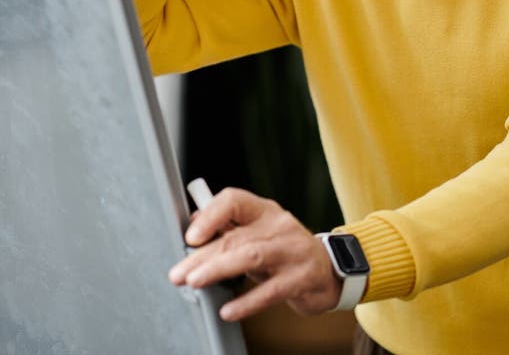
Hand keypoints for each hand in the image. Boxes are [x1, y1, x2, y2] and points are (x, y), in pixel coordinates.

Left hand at [168, 187, 341, 320]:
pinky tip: (228, 310)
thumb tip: (193, 224)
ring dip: (219, 269)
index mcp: (264, 210)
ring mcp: (293, 250)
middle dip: (203, 255)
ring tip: (195, 282)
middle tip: (179, 273)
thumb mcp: (258, 234)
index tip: (190, 236)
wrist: (328, 271)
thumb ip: (230, 228)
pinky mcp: (302, 277)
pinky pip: (271, 290)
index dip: (211, 215)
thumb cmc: (283, 251)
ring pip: (251, 256)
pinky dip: (247, 301)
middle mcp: (279, 225)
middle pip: (236, 236)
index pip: (234, 200)